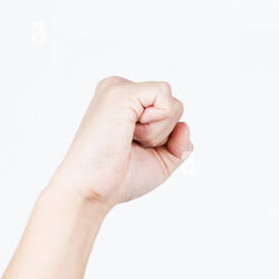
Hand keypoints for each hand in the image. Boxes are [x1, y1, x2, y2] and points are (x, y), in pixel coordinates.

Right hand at [50, 77, 192, 208]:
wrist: (92, 190)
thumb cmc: (120, 178)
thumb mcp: (161, 160)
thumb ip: (179, 143)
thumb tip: (185, 125)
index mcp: (127, 102)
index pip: (168, 110)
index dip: (164, 137)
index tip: (135, 148)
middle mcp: (120, 89)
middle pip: (173, 105)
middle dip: (163, 134)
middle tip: (131, 145)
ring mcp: (118, 88)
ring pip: (171, 102)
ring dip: (158, 132)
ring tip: (128, 140)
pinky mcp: (120, 92)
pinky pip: (164, 97)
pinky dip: (156, 125)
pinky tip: (131, 133)